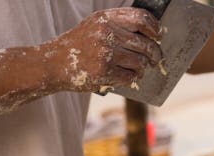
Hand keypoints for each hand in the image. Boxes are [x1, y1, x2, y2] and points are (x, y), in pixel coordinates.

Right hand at [46, 8, 162, 91]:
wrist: (55, 63)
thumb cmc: (80, 44)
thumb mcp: (96, 25)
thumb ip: (119, 24)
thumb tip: (151, 33)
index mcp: (106, 18)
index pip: (141, 18)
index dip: (154, 28)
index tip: (158, 36)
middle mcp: (107, 33)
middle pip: (145, 44)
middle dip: (155, 54)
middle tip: (156, 59)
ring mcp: (105, 53)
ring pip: (140, 62)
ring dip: (143, 68)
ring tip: (140, 69)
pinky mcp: (104, 72)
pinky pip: (131, 76)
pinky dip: (133, 78)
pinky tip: (129, 76)